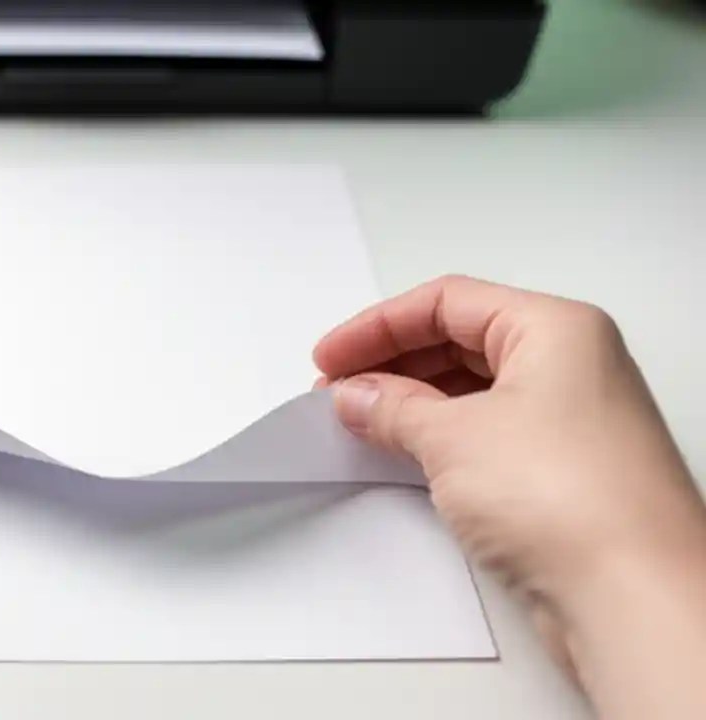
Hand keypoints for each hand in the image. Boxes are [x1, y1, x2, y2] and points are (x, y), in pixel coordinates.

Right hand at [317, 275, 705, 717]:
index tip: (330, 357)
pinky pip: (487, 435)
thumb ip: (393, 408)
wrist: (632, 595)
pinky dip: (441, 439)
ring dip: (413, 404)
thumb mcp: (453, 437)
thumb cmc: (570, 500)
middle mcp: (572, 366)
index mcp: (556, 329)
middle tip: (338, 393)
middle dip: (392, 365)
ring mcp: (571, 420)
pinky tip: (404, 455)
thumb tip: (358, 396)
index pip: (448, 302)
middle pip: (460, 342)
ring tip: (361, 425)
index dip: (378, 326)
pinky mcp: (562, 472)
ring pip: (473, 391)